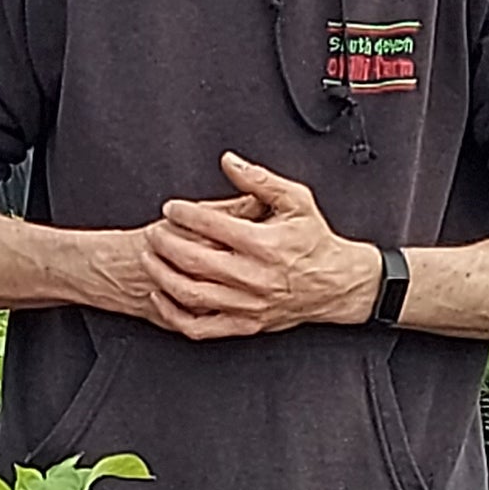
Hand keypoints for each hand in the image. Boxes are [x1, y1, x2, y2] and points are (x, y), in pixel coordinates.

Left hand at [135, 155, 380, 340]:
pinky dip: (175, 314)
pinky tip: (163, 297)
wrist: (338, 284)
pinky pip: (201, 327)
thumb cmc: (315, 242)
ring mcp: (248, 304)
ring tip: (150, 259)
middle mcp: (254, 277)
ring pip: (192, 294)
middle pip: (194, 260)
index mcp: (265, 244)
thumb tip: (229, 162)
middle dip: (166, 243)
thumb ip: (260, 180)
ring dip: (163, 275)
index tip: (171, 208)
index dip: (185, 214)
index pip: (212, 225)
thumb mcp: (296, 200)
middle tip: (154, 231)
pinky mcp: (245, 324)